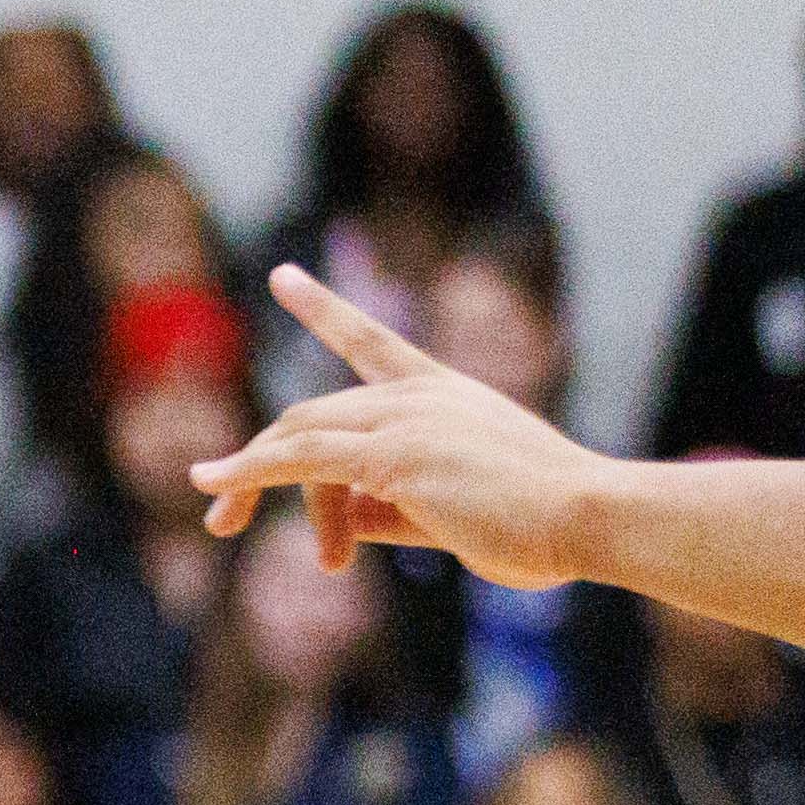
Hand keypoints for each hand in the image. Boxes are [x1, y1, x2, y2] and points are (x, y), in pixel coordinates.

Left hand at [191, 267, 616, 583]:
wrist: (592, 517)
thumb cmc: (541, 525)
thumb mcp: (454, 512)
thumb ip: (392, 508)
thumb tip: (344, 520)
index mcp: (441, 392)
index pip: (369, 340)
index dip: (321, 309)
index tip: (282, 277)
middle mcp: (418, 394)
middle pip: (314, 418)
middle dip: (260, 462)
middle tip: (221, 516)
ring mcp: (405, 417)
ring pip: (301, 440)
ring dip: (253, 484)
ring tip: (219, 526)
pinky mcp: (393, 454)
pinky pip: (302, 460)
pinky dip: (249, 471)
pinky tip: (212, 487)